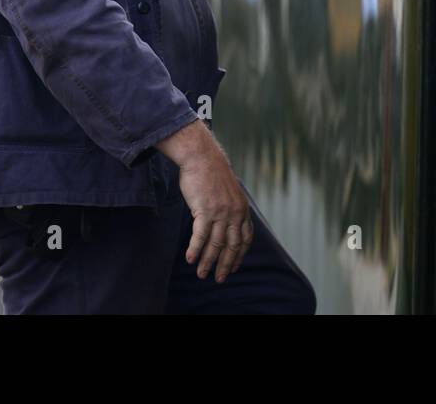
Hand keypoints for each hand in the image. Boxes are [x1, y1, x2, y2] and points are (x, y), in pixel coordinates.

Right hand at [157, 121, 254, 281]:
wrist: (201, 156)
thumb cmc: (211, 172)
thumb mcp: (228, 191)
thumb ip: (230, 207)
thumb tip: (225, 222)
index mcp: (242, 209)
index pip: (245, 239)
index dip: (239, 255)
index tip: (233, 267)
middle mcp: (234, 213)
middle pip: (232, 246)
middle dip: (225, 264)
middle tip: (219, 278)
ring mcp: (220, 212)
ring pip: (215, 244)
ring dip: (208, 262)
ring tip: (202, 274)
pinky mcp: (205, 210)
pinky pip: (200, 236)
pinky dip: (196, 250)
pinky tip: (190, 259)